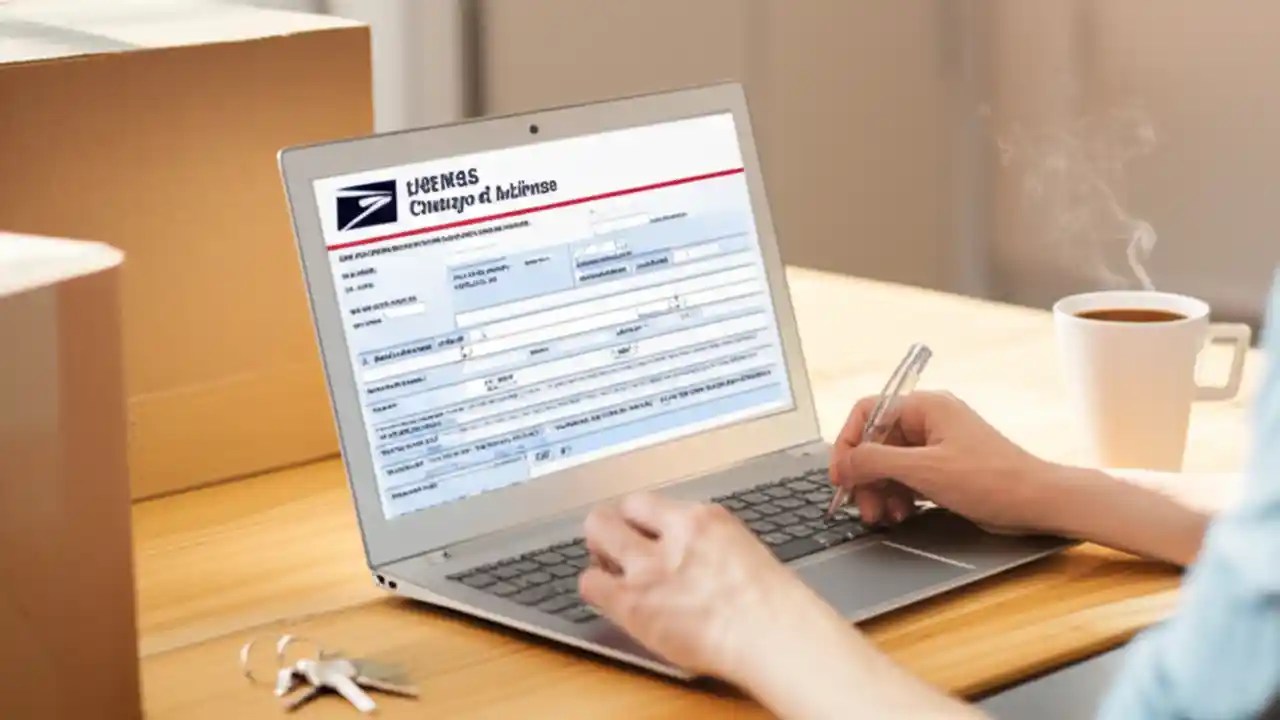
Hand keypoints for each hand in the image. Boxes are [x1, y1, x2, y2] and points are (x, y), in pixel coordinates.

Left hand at [579, 492, 838, 682]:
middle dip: (610, 527)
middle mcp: (672, 534)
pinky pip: (591, 583)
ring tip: (607, 569)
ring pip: (598, 532)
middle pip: (616, 510)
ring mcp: (650, 567)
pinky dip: (595, 587)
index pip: (649, 502)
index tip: (638, 531)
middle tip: (613, 547)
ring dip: (599, 551)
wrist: (772, 636)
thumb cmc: (771, 608)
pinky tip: (607, 598)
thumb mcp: (741, 553)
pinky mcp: (633, 602)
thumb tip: (690, 553)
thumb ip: (706, 545)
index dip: (638, 519)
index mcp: (703, 520)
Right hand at [828, 391, 1060, 532]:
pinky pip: (908, 477)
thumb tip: (844, 463)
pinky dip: (898, 495)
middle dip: (865, 475)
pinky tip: (900, 514)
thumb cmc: (992, 480)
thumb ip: (876, 462)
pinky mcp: (945, 468)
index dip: (848, 443)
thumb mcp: (925, 470)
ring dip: (880, 490)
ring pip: (890, 463)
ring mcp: (938, 445)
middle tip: (861, 505)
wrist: (1038, 503)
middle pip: (876, 442)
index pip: (868, 413)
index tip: (840, 474)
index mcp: (925, 407)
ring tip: (882, 516)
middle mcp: (929, 421)